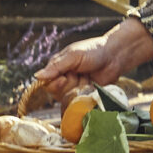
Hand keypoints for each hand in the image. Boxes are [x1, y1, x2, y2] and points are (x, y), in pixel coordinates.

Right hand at [23, 17, 152, 106]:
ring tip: (87, 77)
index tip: (65, 77)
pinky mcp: (86, 96)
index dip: (55, 83)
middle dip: (70, 85)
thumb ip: (56, 67)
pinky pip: (80, 102)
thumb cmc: (94, 51)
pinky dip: (86, 94)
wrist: (115, 56)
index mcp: (58, 68)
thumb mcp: (73, 55)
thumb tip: (37, 76)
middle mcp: (64, 79)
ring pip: (69, 98)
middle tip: (80, 74)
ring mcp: (75, 89)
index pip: (47, 83)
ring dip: (79, 88)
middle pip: (57, 93)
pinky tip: (92, 84)